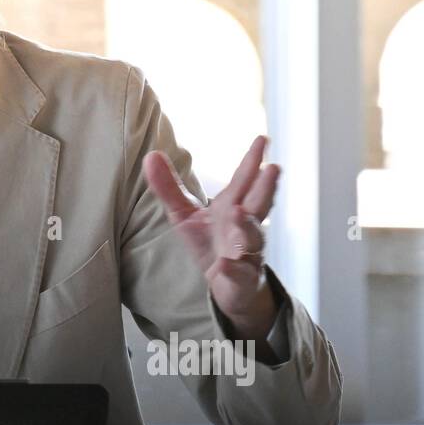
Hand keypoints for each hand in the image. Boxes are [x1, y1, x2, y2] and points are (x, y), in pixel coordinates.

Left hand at [142, 135, 279, 335]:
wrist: (227, 285)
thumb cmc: (210, 243)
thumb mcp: (184, 214)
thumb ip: (168, 187)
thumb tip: (150, 155)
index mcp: (233, 206)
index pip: (244, 180)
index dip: (252, 160)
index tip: (262, 139)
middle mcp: (245, 226)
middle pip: (258, 204)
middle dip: (266, 187)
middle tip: (273, 168)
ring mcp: (247, 253)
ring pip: (252, 239)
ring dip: (248, 227)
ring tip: (240, 214)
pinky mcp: (241, 279)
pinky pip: (238, 274)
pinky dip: (233, 269)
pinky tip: (226, 265)